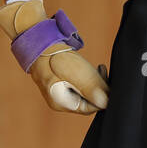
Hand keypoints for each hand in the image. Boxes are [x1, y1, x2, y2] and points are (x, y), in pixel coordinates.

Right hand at [0, 0, 109, 114]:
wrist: (39, 40)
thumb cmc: (56, 56)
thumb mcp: (77, 72)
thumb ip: (92, 88)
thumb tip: (107, 103)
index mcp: (60, 102)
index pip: (89, 108)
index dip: (102, 97)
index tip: (106, 80)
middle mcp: (59, 101)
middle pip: (87, 101)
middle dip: (98, 88)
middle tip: (102, 71)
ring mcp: (59, 91)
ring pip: (85, 92)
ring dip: (94, 81)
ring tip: (99, 68)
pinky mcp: (61, 82)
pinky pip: (79, 84)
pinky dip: (87, 77)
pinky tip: (92, 68)